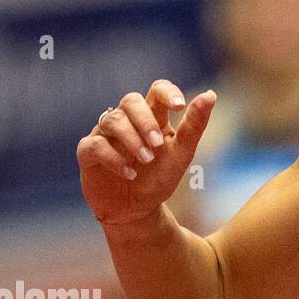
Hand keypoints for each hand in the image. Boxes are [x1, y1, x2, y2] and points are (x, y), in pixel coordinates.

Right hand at [77, 81, 217, 225]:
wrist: (137, 209)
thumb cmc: (159, 177)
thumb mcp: (182, 153)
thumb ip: (194, 125)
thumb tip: (210, 94)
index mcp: (153, 117)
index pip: (157, 89)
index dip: (167, 92)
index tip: (179, 106)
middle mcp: (127, 120)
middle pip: (131, 100)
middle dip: (145, 121)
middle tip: (157, 144)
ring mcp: (105, 134)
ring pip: (112, 120)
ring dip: (132, 140)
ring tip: (147, 160)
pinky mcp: (88, 152)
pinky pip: (95, 145)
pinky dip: (114, 158)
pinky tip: (130, 174)